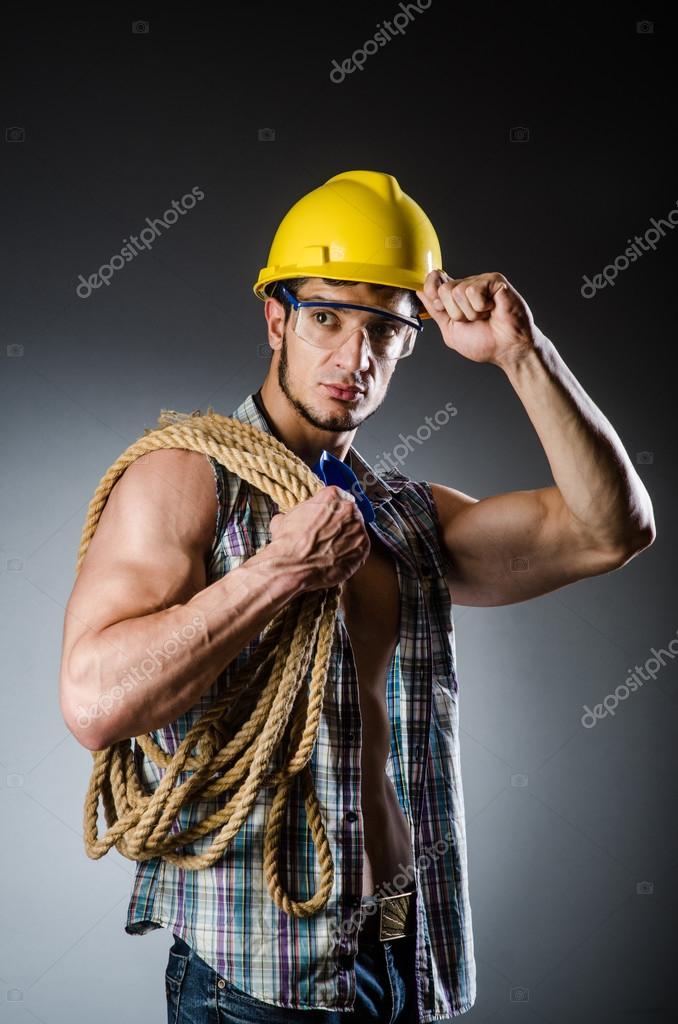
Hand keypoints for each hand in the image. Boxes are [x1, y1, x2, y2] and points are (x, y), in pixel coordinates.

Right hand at [269, 486, 370, 590]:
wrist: (293, 566)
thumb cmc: (288, 543)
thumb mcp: (284, 519)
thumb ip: (296, 514)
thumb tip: (288, 519)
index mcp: (331, 496)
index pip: (338, 496)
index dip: (332, 509)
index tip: (328, 516)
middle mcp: (349, 509)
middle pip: (350, 513)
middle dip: (341, 523)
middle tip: (329, 535)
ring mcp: (359, 529)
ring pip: (356, 530)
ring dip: (347, 538)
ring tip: (332, 549)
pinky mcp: (363, 548)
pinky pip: (361, 548)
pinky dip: (352, 553)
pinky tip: (338, 558)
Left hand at [416, 270, 537, 367]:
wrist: (507, 349)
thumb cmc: (485, 342)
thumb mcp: (450, 330)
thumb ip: (435, 311)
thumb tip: (420, 292)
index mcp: (455, 296)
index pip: (434, 279)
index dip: (432, 292)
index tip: (441, 308)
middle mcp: (467, 285)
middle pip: (443, 289)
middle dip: (455, 313)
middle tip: (473, 320)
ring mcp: (481, 281)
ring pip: (457, 291)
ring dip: (470, 313)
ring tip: (485, 317)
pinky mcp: (494, 281)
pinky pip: (473, 290)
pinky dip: (481, 307)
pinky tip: (493, 310)